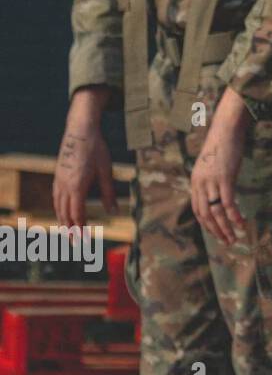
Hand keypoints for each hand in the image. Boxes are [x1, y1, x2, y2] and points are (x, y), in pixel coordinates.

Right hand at [53, 87, 117, 228]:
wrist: (80, 130)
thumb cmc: (96, 149)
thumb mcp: (106, 170)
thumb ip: (109, 192)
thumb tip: (113, 211)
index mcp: (77, 187)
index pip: (77, 214)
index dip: (80, 228)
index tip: (84, 240)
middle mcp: (64, 186)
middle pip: (65, 213)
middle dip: (70, 230)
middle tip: (74, 244)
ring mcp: (58, 180)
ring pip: (58, 206)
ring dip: (62, 220)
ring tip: (67, 232)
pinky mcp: (57, 175)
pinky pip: (56, 197)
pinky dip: (58, 208)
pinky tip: (62, 211)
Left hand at [189, 87, 251, 245]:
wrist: (225, 128)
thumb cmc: (221, 143)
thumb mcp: (211, 163)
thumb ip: (211, 177)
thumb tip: (217, 187)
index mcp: (196, 182)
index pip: (197, 210)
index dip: (206, 224)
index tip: (216, 233)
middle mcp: (200, 184)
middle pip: (205, 215)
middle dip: (215, 231)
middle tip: (226, 242)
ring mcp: (212, 182)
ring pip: (215, 212)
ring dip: (225, 228)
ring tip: (234, 238)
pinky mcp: (225, 178)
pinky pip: (227, 202)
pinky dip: (234, 215)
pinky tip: (241, 223)